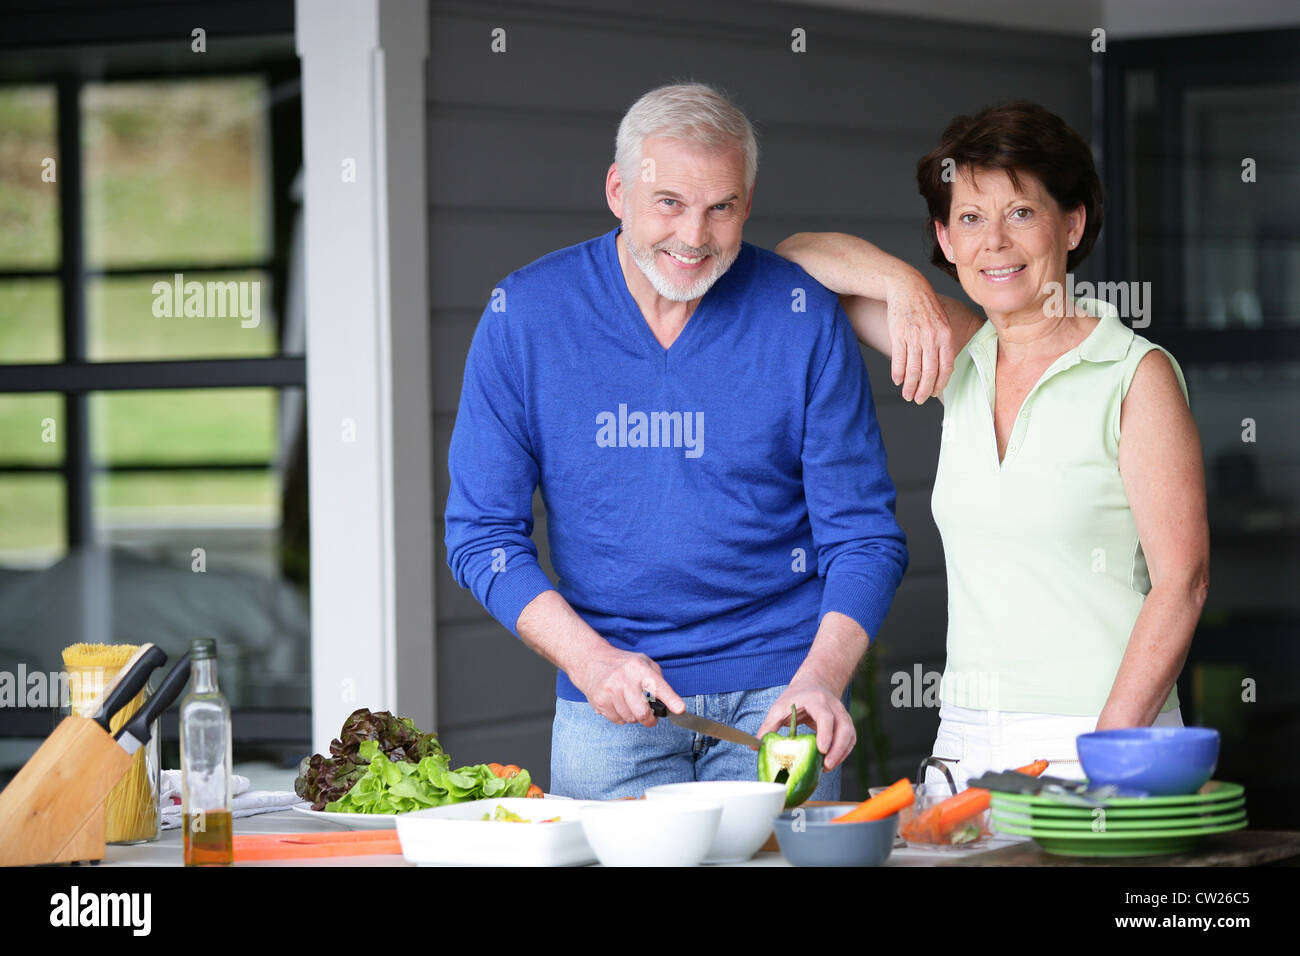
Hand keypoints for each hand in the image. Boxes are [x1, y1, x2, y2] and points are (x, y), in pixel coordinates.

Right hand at [573, 646, 684, 727]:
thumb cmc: (621, 664)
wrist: (590, 660)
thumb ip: (657, 679)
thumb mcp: (643, 662)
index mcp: (639, 668)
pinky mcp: (600, 701)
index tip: (680, 709)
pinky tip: (617, 704)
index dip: (671, 700)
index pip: (659, 686)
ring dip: (633, 716)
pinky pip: (617, 721)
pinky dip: (620, 717)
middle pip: (643, 713)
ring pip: (630, 719)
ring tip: (628, 703)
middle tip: (650, 717)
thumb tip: (670, 701)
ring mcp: (610, 691)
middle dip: (650, 720)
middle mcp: (625, 679)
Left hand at [756, 680, 855, 771]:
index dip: (825, 733)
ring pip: (849, 735)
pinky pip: (850, 740)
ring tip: (826, 768)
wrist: (814, 684)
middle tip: (826, 765)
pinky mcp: (846, 725)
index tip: (821, 749)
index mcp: (817, 701)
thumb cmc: (796, 697)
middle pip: (843, 727)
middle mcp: (834, 707)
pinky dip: (843, 753)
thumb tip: (755, 745)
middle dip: (837, 749)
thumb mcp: (779, 707)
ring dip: (841, 753)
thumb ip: (769, 726)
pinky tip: (830, 763)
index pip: (826, 716)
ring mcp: (843, 715)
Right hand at [885, 277, 956, 403]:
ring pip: (914, 369)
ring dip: (910, 386)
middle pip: (930, 372)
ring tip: (907, 394)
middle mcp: (932, 337)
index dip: (940, 384)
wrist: (907, 287)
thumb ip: (943, 343)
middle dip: (924, 390)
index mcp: (946, 335)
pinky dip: (898, 373)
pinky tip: (898, 380)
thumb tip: (941, 367)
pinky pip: (899, 360)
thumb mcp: (942, 322)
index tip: (935, 393)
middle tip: (919, 400)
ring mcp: (915, 337)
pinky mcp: (899, 335)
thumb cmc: (925, 306)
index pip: (946, 367)